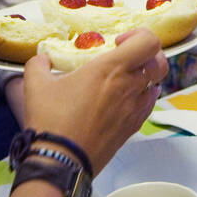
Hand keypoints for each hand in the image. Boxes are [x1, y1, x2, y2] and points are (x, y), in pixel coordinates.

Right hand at [21, 28, 166, 171]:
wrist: (60, 161)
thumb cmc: (52, 121)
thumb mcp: (36, 84)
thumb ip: (39, 64)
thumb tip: (42, 59)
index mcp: (111, 69)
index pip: (149, 42)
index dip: (140, 35)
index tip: (119, 41)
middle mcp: (129, 86)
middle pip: (160, 62)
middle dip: (148, 54)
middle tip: (128, 57)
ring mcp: (134, 109)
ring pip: (157, 84)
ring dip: (146, 76)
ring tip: (124, 79)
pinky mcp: (133, 128)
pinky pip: (148, 105)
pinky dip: (142, 97)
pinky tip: (124, 99)